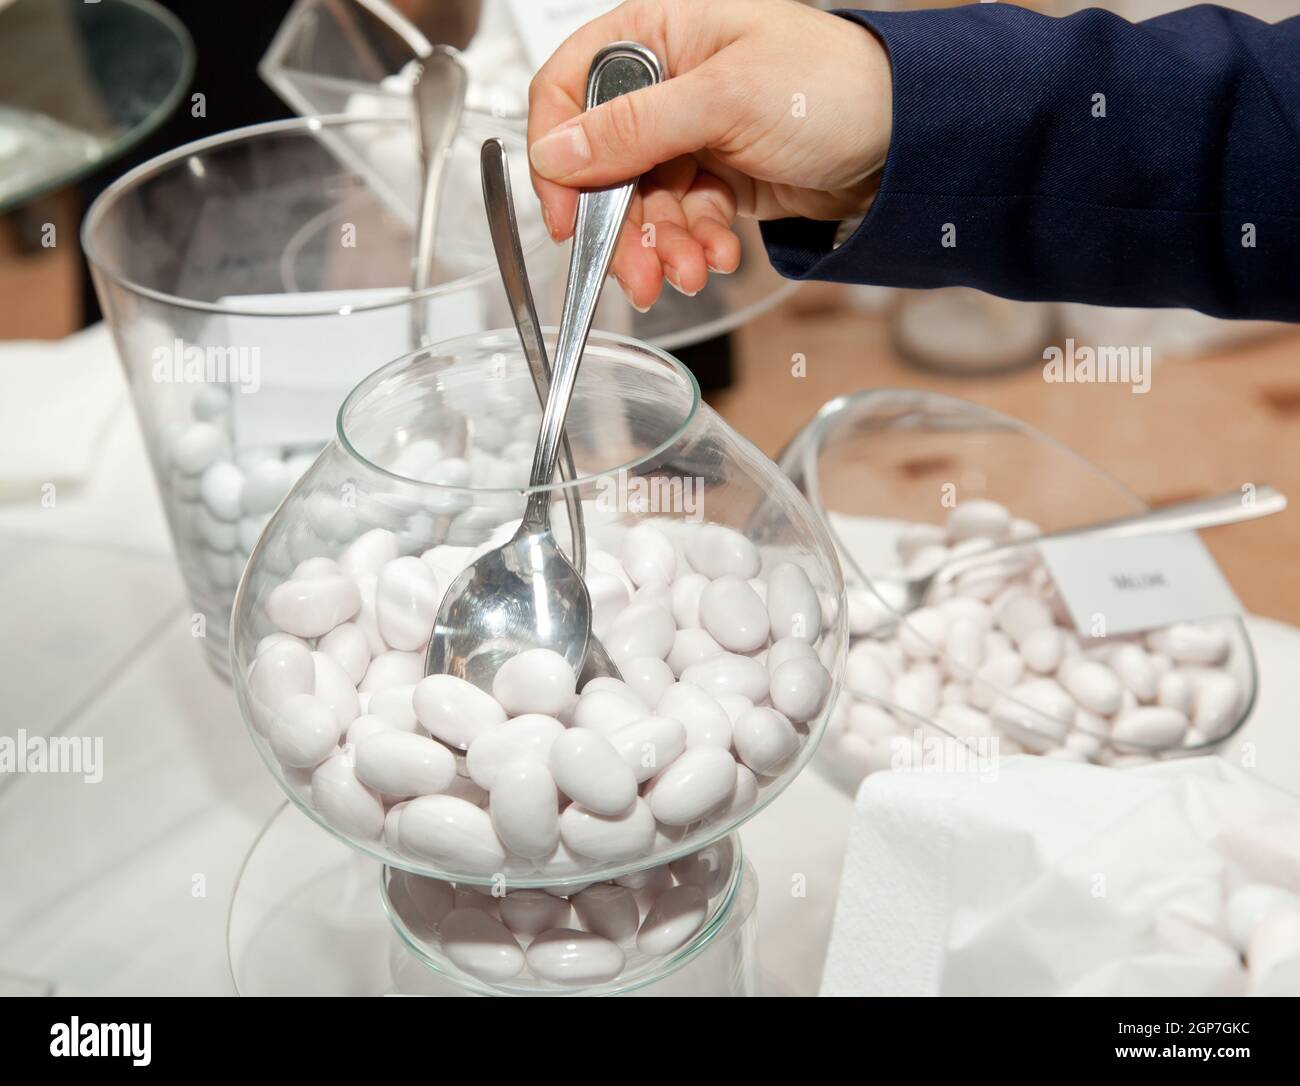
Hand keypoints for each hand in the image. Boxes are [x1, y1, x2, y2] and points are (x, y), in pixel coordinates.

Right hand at [527, 0, 891, 309]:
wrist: (910, 138)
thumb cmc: (834, 85)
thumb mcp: (725, 99)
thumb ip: (635, 128)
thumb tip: (556, 151)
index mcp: (659, 34)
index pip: (570, 89)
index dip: (557, 154)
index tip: (565, 214)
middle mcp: (668, 82)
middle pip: (606, 164)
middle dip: (623, 226)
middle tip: (638, 273)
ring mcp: (694, 132)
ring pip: (645, 203)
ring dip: (663, 246)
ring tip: (691, 272)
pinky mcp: (719, 175)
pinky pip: (684, 219)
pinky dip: (696, 245)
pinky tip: (719, 256)